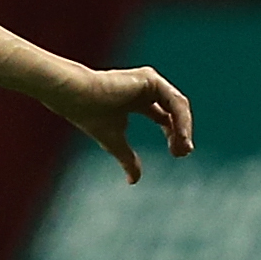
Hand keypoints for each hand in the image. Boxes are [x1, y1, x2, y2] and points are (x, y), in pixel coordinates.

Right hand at [55, 63, 194, 182]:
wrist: (76, 97)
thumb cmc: (89, 115)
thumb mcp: (114, 142)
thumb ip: (127, 159)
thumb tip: (134, 181)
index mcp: (137, 100)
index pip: (164, 118)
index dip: (173, 135)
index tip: (177, 154)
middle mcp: (146, 89)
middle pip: (174, 112)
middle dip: (181, 133)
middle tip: (183, 153)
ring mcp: (150, 82)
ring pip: (178, 106)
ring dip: (184, 128)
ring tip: (183, 147)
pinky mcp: (151, 79)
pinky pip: (174, 101)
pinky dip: (181, 119)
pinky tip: (180, 136)